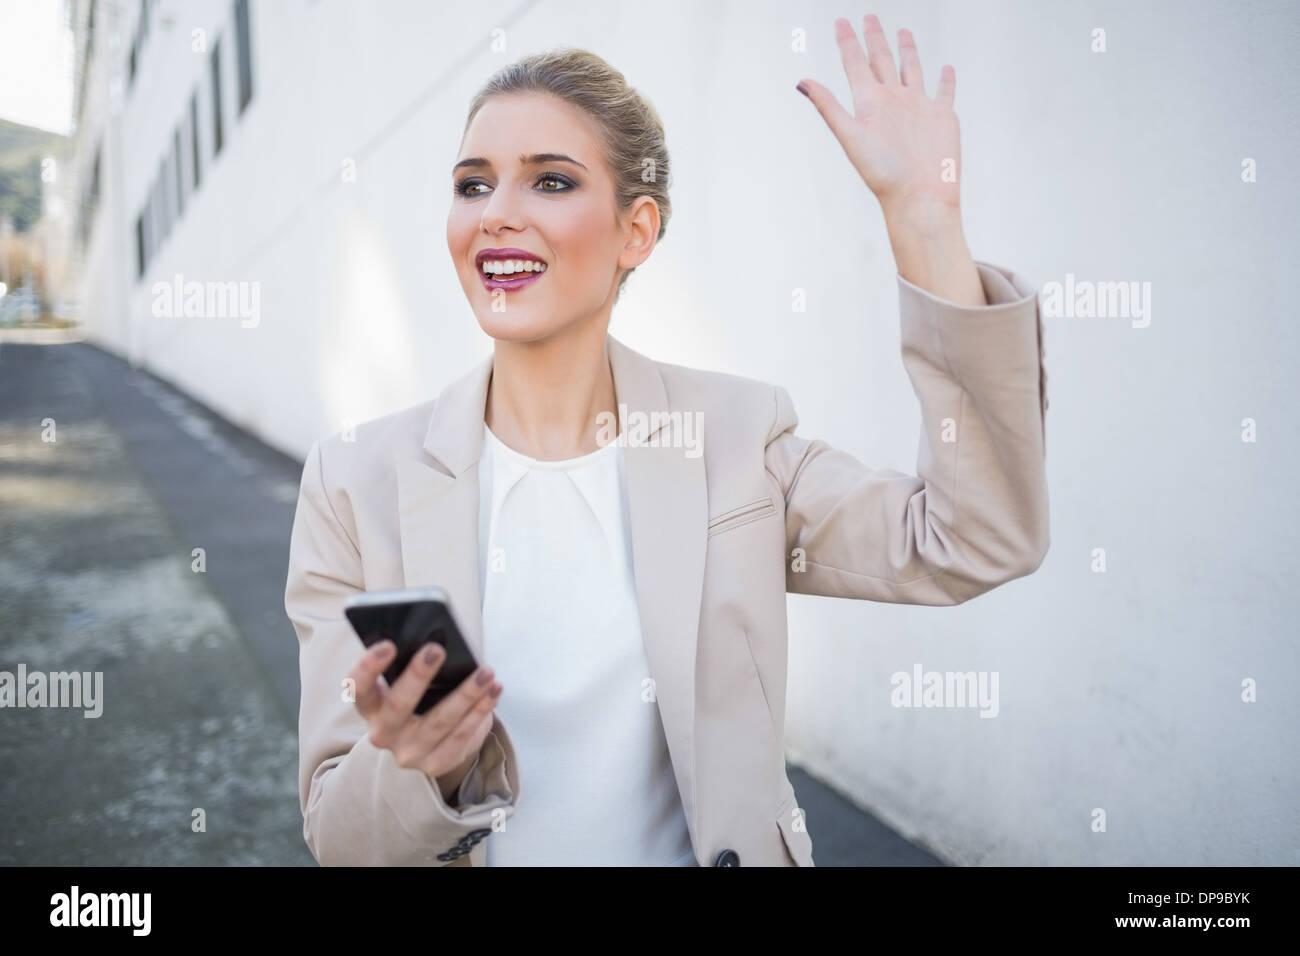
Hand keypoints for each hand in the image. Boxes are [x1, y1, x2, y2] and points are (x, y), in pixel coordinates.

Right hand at [349, 640, 502, 797]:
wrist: (422, 745)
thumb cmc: (416, 700)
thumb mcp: (404, 686)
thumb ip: (411, 666)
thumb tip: (436, 640)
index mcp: (370, 707)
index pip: (358, 688)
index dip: (368, 667)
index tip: (388, 645)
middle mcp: (383, 734)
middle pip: (399, 705)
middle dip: (418, 676)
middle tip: (437, 649)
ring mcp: (409, 753)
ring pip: (440, 721)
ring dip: (466, 694)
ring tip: (486, 672)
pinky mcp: (435, 764)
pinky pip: (462, 736)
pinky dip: (481, 710)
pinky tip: (494, 691)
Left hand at [797, 14, 962, 228]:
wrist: (917, 197)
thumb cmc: (882, 173)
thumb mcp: (850, 135)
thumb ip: (828, 107)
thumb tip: (801, 82)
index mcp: (869, 104)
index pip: (855, 64)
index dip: (847, 42)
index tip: (841, 22)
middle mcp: (892, 101)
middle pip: (881, 61)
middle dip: (875, 39)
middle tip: (869, 17)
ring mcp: (917, 108)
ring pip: (911, 70)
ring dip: (906, 51)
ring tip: (902, 32)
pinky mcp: (942, 117)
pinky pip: (944, 92)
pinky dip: (945, 79)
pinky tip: (946, 68)